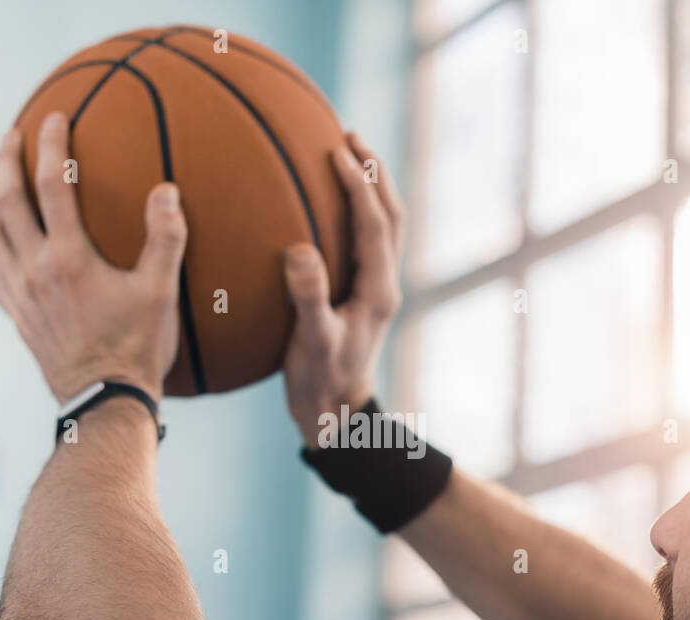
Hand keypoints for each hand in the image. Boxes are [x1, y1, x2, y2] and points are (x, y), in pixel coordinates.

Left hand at [0, 111, 186, 403]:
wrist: (104, 402)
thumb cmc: (137, 348)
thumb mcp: (161, 293)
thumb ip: (166, 239)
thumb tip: (167, 190)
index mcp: (69, 258)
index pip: (52, 186)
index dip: (51, 147)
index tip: (54, 119)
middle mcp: (36, 270)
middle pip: (6, 203)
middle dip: (5, 163)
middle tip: (9, 137)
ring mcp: (22, 295)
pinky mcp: (19, 317)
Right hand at [282, 131, 405, 447]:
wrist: (334, 414)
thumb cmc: (320, 382)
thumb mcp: (311, 343)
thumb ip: (308, 297)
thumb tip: (299, 250)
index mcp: (377, 291)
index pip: (375, 224)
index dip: (359, 184)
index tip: (336, 151)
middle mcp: (384, 284)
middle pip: (390, 215)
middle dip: (373, 172)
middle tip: (348, 135)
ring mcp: (375, 289)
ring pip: (382, 226)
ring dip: (369, 188)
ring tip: (345, 155)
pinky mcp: (361, 295)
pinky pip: (363, 242)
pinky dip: (353, 213)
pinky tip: (325, 204)